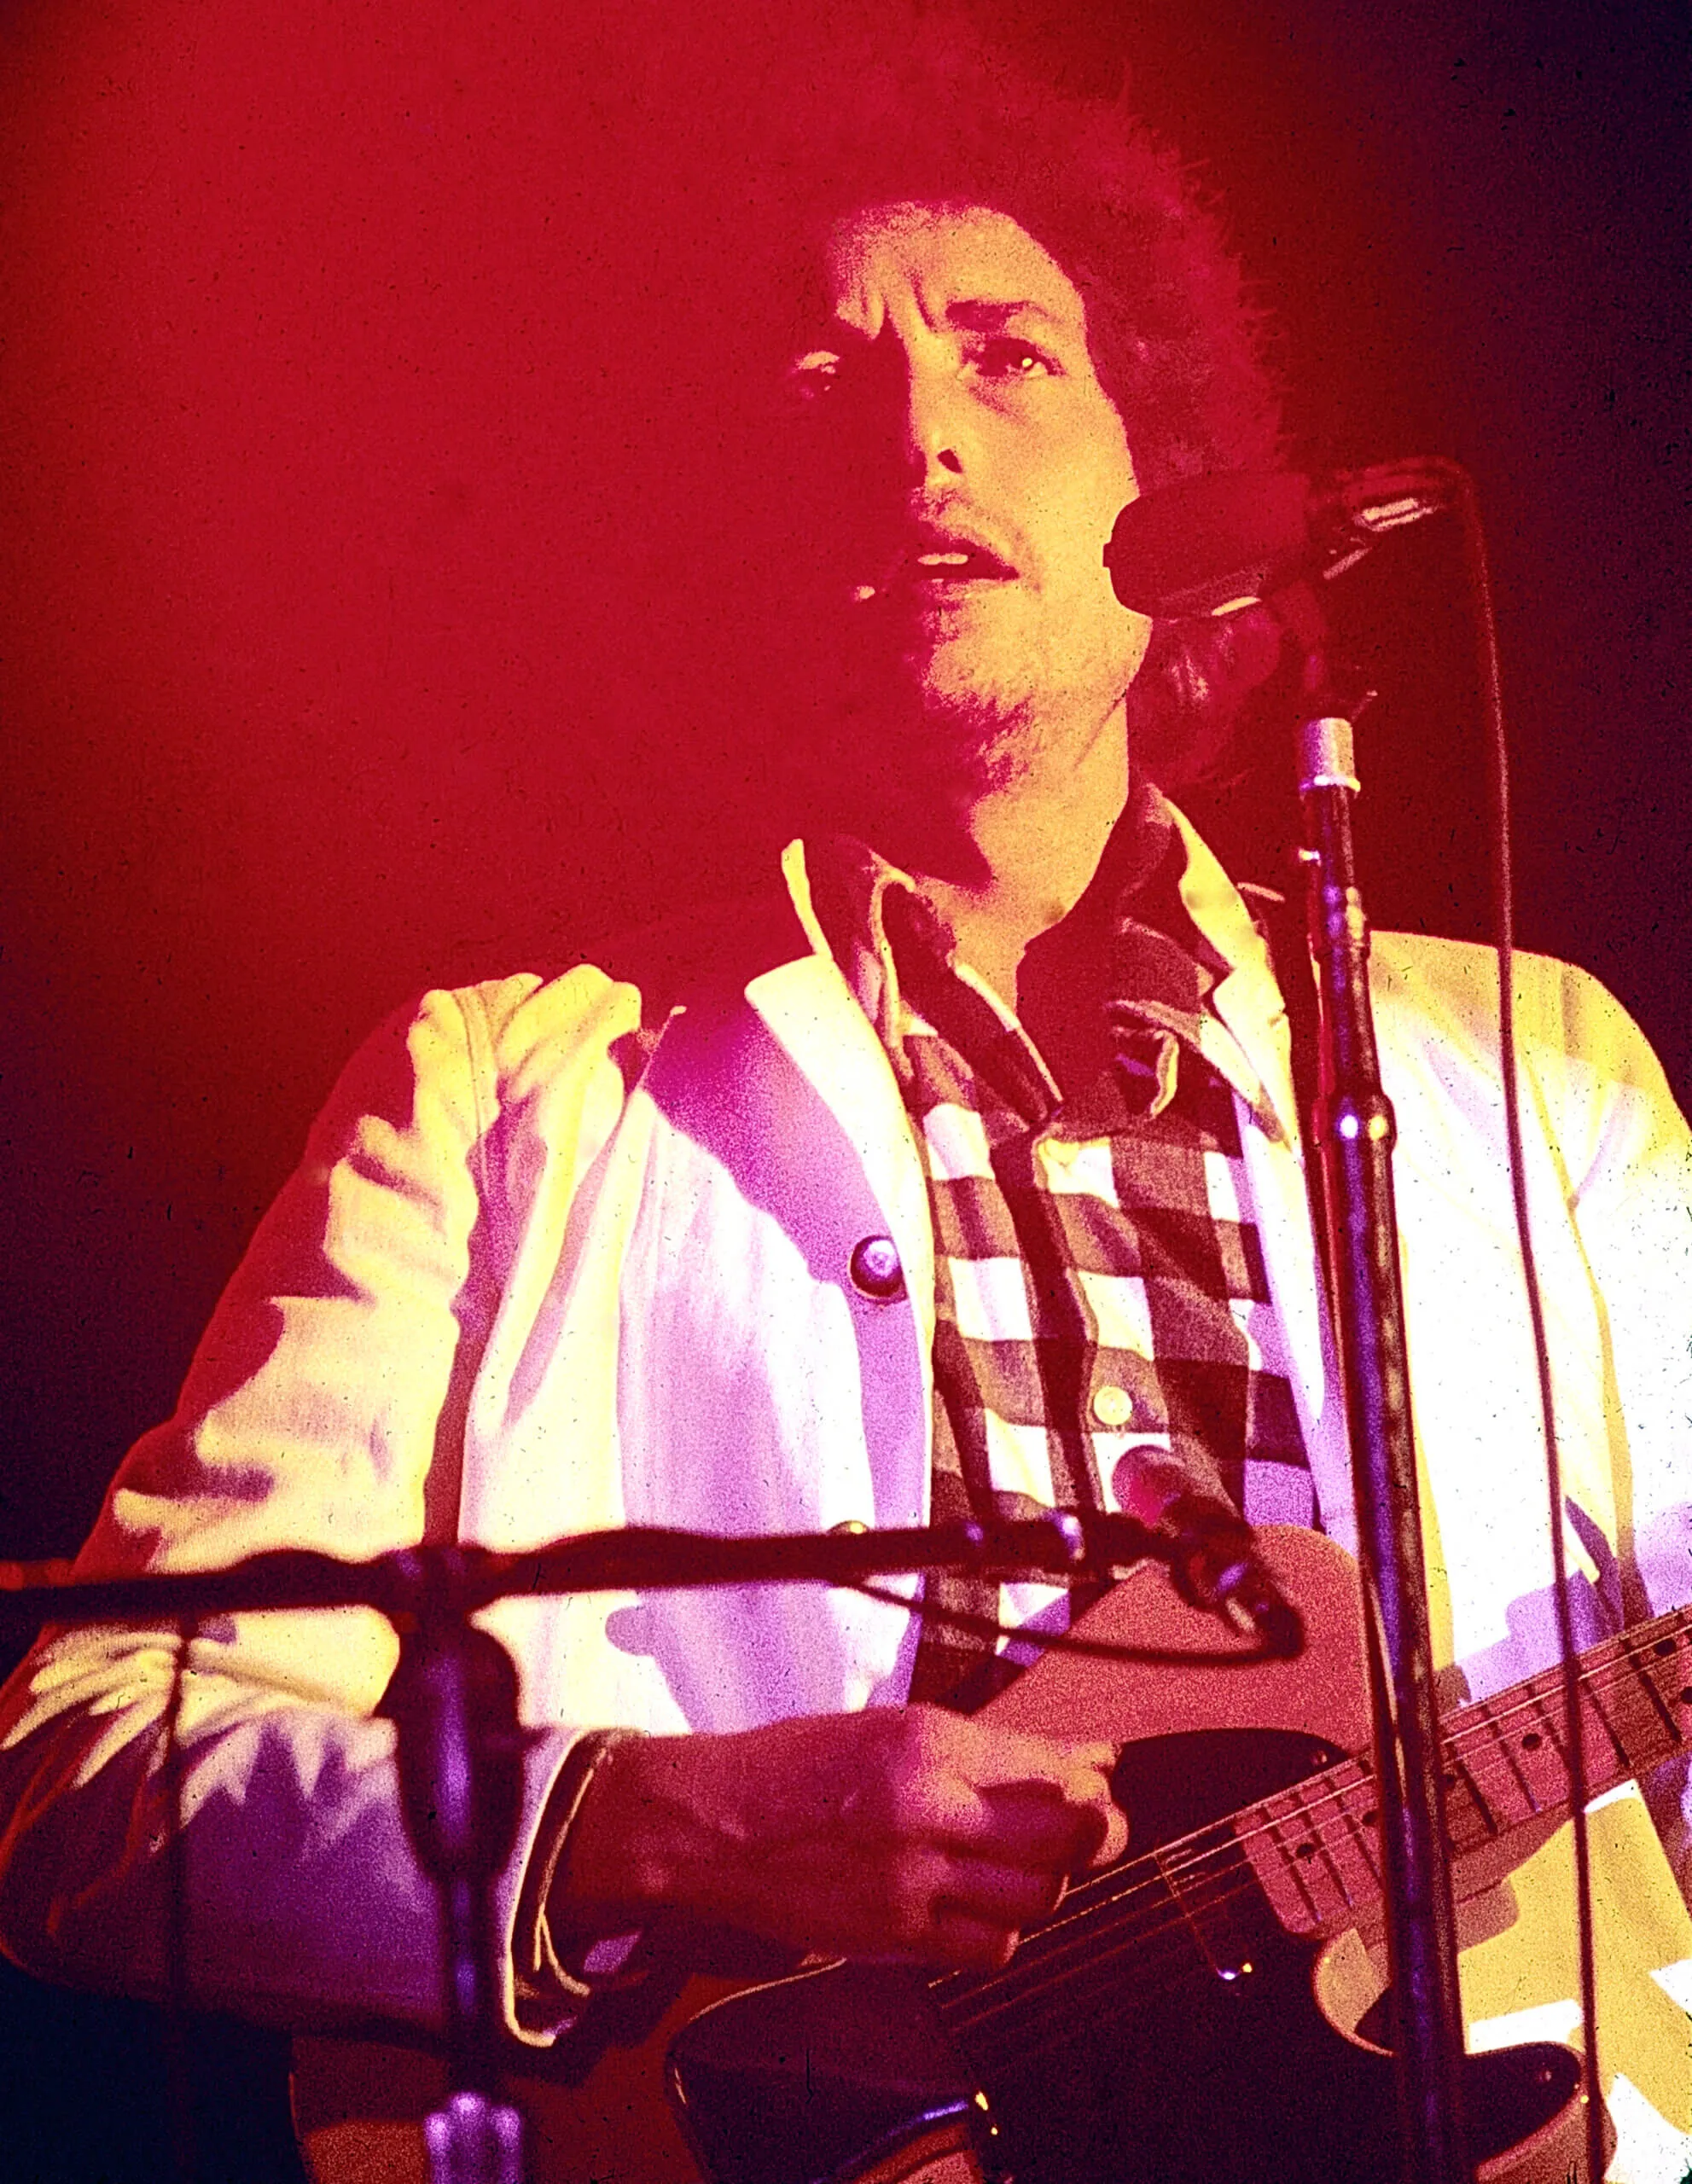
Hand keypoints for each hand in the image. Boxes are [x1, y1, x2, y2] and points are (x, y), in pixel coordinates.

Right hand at [556, 1706, 1126, 1969]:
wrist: (713, 1825)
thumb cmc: (797, 1767)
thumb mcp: (891, 1729)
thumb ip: (984, 1750)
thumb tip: (1078, 1757)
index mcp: (925, 1741)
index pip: (1049, 1765)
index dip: (1090, 1778)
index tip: (1102, 1779)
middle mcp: (928, 1808)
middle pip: (1063, 1836)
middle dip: (1097, 1833)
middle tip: (1097, 1829)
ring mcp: (914, 1879)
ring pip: (1037, 1897)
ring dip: (1049, 1882)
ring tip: (1027, 1864)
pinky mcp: (896, 1935)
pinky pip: (989, 1948)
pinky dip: (1002, 1931)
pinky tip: (981, 1907)